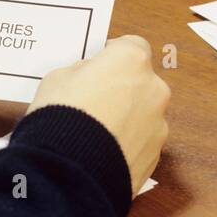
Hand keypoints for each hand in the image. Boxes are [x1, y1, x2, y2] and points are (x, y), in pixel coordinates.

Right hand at [27, 35, 168, 194]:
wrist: (70, 170)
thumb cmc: (62, 114)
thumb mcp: (58, 78)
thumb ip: (81, 72)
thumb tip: (89, 78)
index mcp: (131, 61)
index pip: (131, 46)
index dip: (113, 54)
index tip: (98, 66)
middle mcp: (153, 89)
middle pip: (141, 81)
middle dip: (122, 88)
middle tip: (93, 101)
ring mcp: (158, 125)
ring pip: (143, 114)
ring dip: (126, 118)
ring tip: (96, 134)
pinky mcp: (155, 156)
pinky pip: (141, 142)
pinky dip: (126, 144)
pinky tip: (102, 153)